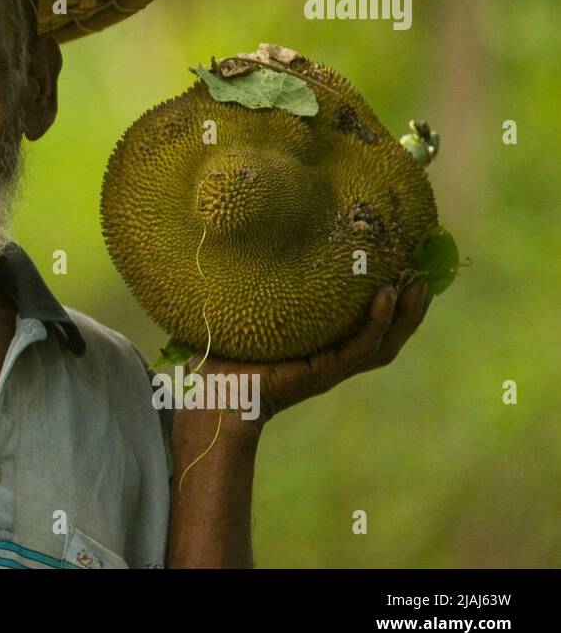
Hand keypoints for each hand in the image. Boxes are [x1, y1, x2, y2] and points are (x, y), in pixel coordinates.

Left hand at [183, 278, 433, 430]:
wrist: (207, 393)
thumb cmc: (216, 352)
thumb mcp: (241, 310)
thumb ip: (253, 282)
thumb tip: (240, 239)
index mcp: (317, 344)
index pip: (363, 323)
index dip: (386, 300)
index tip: (400, 264)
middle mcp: (330, 357)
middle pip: (386, 334)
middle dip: (410, 307)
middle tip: (425, 272)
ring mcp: (329, 368)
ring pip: (383, 343)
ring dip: (405, 315)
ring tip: (418, 283)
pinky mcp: (323, 374)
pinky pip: (361, 348)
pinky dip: (377, 323)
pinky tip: (385, 296)